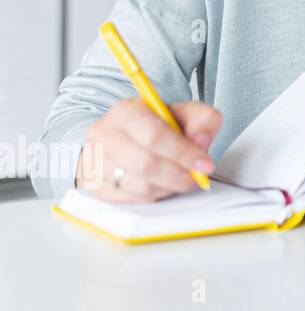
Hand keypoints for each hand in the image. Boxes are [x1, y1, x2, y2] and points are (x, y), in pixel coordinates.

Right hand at [75, 98, 221, 202]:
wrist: (125, 137)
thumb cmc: (158, 125)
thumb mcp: (187, 113)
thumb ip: (203, 121)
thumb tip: (201, 140)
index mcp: (126, 111)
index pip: (155, 136)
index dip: (183, 153)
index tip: (205, 164)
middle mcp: (104, 135)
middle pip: (146, 164)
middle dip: (179, 175)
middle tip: (197, 178)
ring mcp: (94, 162)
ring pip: (139, 185)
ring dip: (168, 186)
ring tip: (180, 179)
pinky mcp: (94, 185)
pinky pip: (130, 199)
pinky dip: (154, 195)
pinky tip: (162, 184)